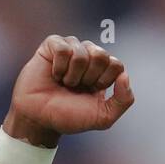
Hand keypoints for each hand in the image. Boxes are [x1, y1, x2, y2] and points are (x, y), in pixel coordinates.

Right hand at [5, 35, 134, 145]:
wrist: (39, 119)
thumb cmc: (69, 117)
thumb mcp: (103, 117)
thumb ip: (123, 101)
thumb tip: (125, 75)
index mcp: (103, 72)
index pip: (116, 65)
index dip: (104, 81)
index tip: (92, 92)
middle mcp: (89, 57)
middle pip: (102, 55)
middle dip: (89, 77)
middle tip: (76, 87)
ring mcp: (71, 48)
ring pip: (82, 52)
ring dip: (72, 75)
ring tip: (64, 83)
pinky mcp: (52, 44)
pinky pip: (63, 48)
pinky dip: (59, 66)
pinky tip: (54, 74)